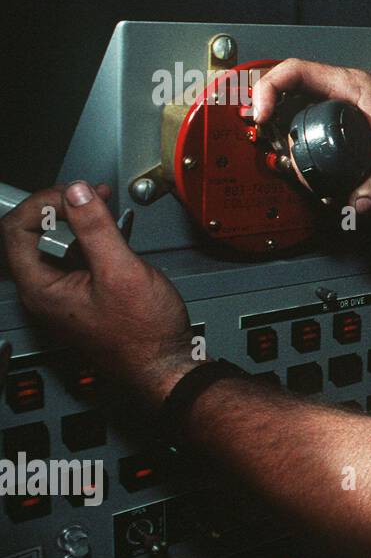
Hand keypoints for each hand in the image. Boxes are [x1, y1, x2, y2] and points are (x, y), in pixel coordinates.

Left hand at [0, 183, 196, 407]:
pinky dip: (93, 240)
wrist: (166, 364)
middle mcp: (46, 292)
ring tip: (104, 208)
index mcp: (42, 288)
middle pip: (34, 234)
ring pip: (59, 245)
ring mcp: (65, 294)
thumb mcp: (121, 271)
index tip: (73, 194)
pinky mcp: (85, 295)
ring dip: (81, 221)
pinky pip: (78, 258)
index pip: (17, 230)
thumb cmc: (144, 334)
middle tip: (90, 196)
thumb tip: (76, 194)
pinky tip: (114, 233)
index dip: (43, 203)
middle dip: (63, 208)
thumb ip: (96, 228)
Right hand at [252, 59, 370, 213]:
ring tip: (273, 145)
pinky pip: (316, 116)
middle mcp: (346, 89)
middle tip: (260, 138)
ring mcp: (348, 101)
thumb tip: (358, 204)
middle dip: (269, 113)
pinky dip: (302, 130)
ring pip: (301, 104)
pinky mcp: (353, 116)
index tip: (260, 115)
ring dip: (284, 123)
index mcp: (352, 85)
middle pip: (290, 90)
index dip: (268, 89)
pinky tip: (299, 148)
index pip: (294, 72)